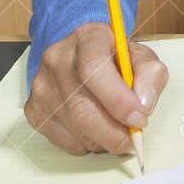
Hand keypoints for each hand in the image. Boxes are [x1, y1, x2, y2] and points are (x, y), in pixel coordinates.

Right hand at [24, 22, 167, 155]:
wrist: (83, 56)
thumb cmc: (114, 58)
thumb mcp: (141, 56)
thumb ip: (150, 75)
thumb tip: (143, 105)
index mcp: (87, 38)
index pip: (94, 70)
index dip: (118, 100)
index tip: (140, 119)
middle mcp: (57, 59)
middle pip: (82, 108)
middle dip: (113, 133)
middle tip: (133, 140)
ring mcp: (41, 85)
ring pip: (75, 129)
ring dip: (103, 140)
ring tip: (116, 130)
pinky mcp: (33, 109)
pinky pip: (64, 141)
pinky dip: (87, 144)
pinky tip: (96, 130)